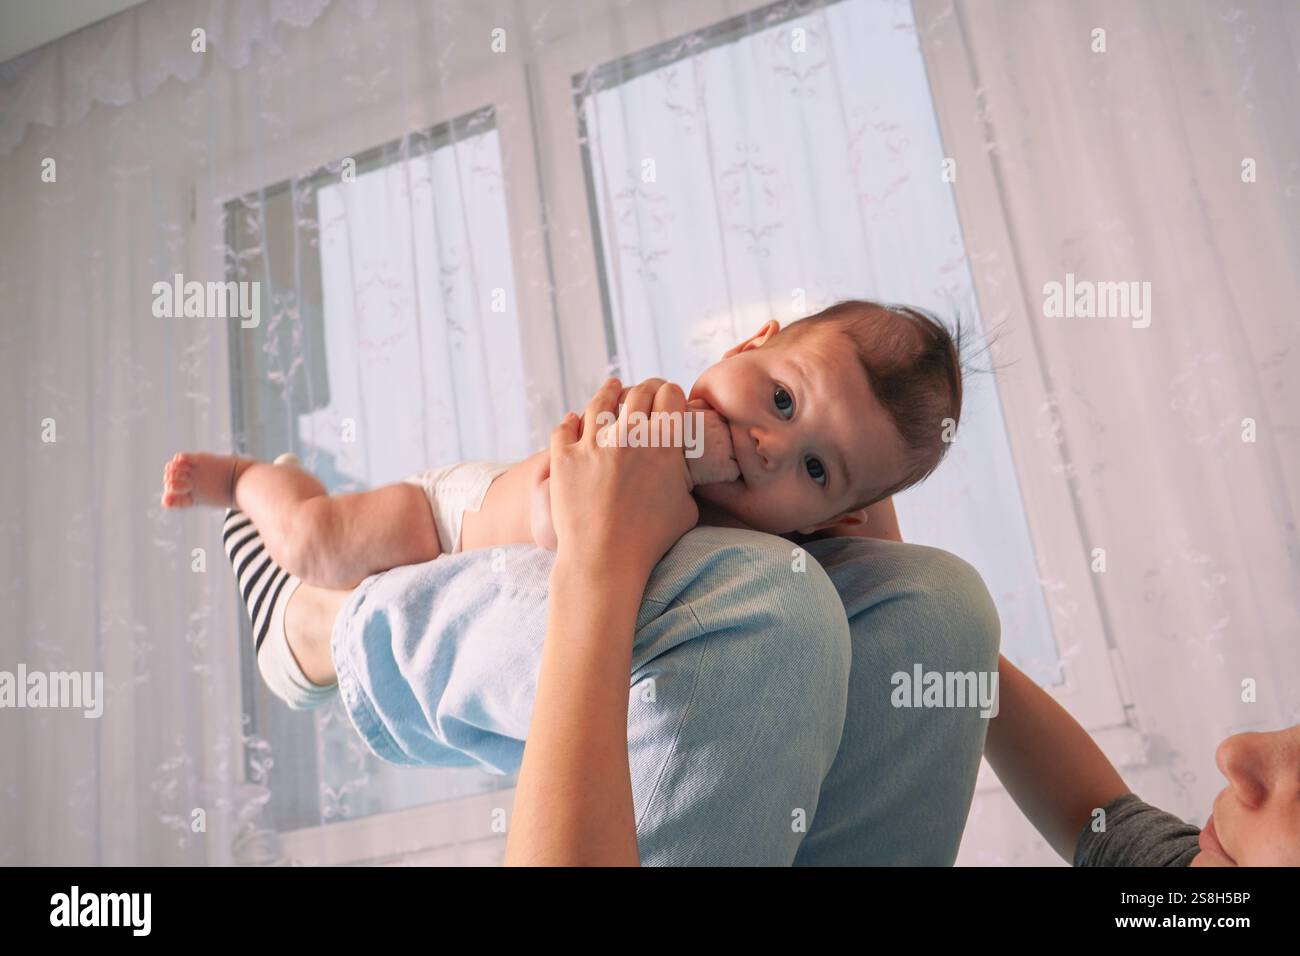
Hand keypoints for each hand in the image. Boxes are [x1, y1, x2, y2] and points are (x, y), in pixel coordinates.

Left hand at [548, 377, 698, 579]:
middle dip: (647, 387)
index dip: (672, 394)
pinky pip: (565, 426)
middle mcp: (629, 436)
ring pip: (600, 401)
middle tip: (647, 391)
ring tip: (612, 387)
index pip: (670, 395)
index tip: (670, 398)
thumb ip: (684, 479)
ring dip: (610, 391)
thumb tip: (682, 470)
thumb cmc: (650, 541)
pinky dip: (571, 420)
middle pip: (639, 392)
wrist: (604, 560)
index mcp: (664, 444)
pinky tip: (574, 419)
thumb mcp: (687, 508)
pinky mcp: (564, 456)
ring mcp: (593, 443)